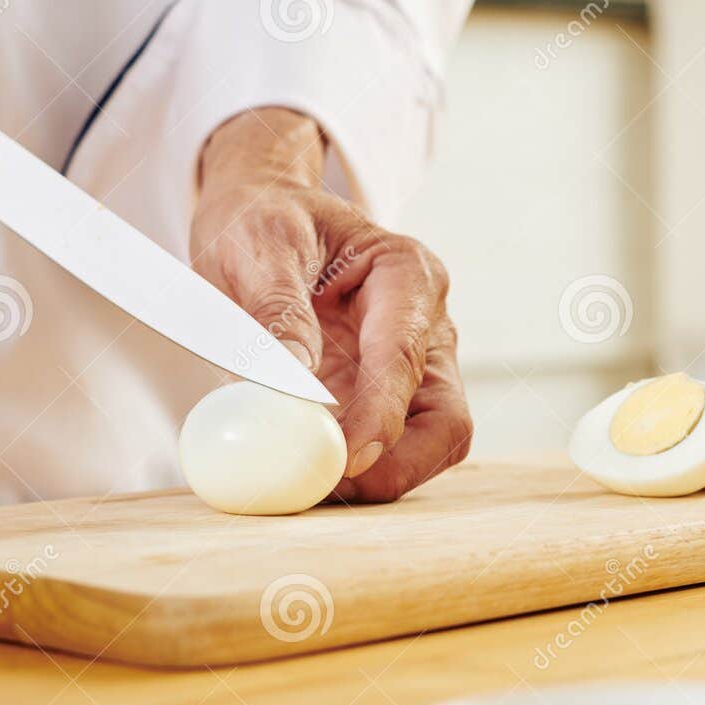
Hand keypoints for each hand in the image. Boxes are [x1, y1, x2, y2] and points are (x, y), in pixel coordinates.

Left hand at [191, 108, 472, 502]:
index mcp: (406, 274)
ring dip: (379, 475)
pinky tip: (308, 471)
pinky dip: (355, 469)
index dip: (383, 415)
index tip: (348, 458)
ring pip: (427, 443)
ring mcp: (413, 368)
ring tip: (308, 482)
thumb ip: (276, 314)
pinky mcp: (385, 398)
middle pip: (445, 418)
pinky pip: (389, 449)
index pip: (406, 356)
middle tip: (332, 488)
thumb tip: (291, 389)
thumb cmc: (264, 220)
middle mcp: (425, 325)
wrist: (259, 216)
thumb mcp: (258, 247)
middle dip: (399, 465)